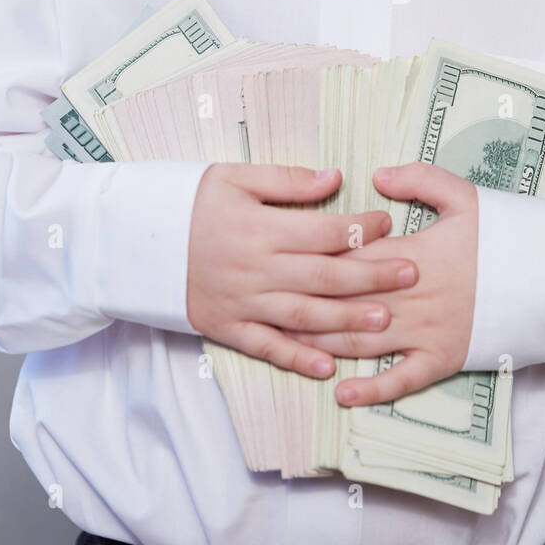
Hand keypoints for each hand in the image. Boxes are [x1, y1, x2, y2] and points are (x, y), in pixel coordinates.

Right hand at [187, 164, 418, 378]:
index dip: (361, 228)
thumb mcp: (234, 177)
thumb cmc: (188, 202)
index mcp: (261, 230)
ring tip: (384, 322)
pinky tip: (329, 368)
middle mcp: (256, 270)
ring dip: (346, 321)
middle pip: (324, 277)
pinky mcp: (227, 327)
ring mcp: (243, 303)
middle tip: (412, 275)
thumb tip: (335, 178)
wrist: (132, 240)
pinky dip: (298, 360)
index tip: (390, 224)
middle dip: (372, 276)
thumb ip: (287, 180)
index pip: (324, 231)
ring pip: (304, 317)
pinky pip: (267, 348)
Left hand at [288, 162, 478, 406]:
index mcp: (410, 254)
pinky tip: (341, 393)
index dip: (317, 259)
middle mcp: (410, 297)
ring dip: (324, 344)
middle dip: (304, 305)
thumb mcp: (465, 194)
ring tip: (288, 346)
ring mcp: (425, 332)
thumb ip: (418, 178)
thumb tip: (377, 176)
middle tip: (266, 305)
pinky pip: (400, 380)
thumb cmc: (505, 234)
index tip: (284, 257)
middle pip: (345, 303)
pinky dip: (370, 390)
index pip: (351, 258)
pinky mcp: (442, 360)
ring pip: (362, 342)